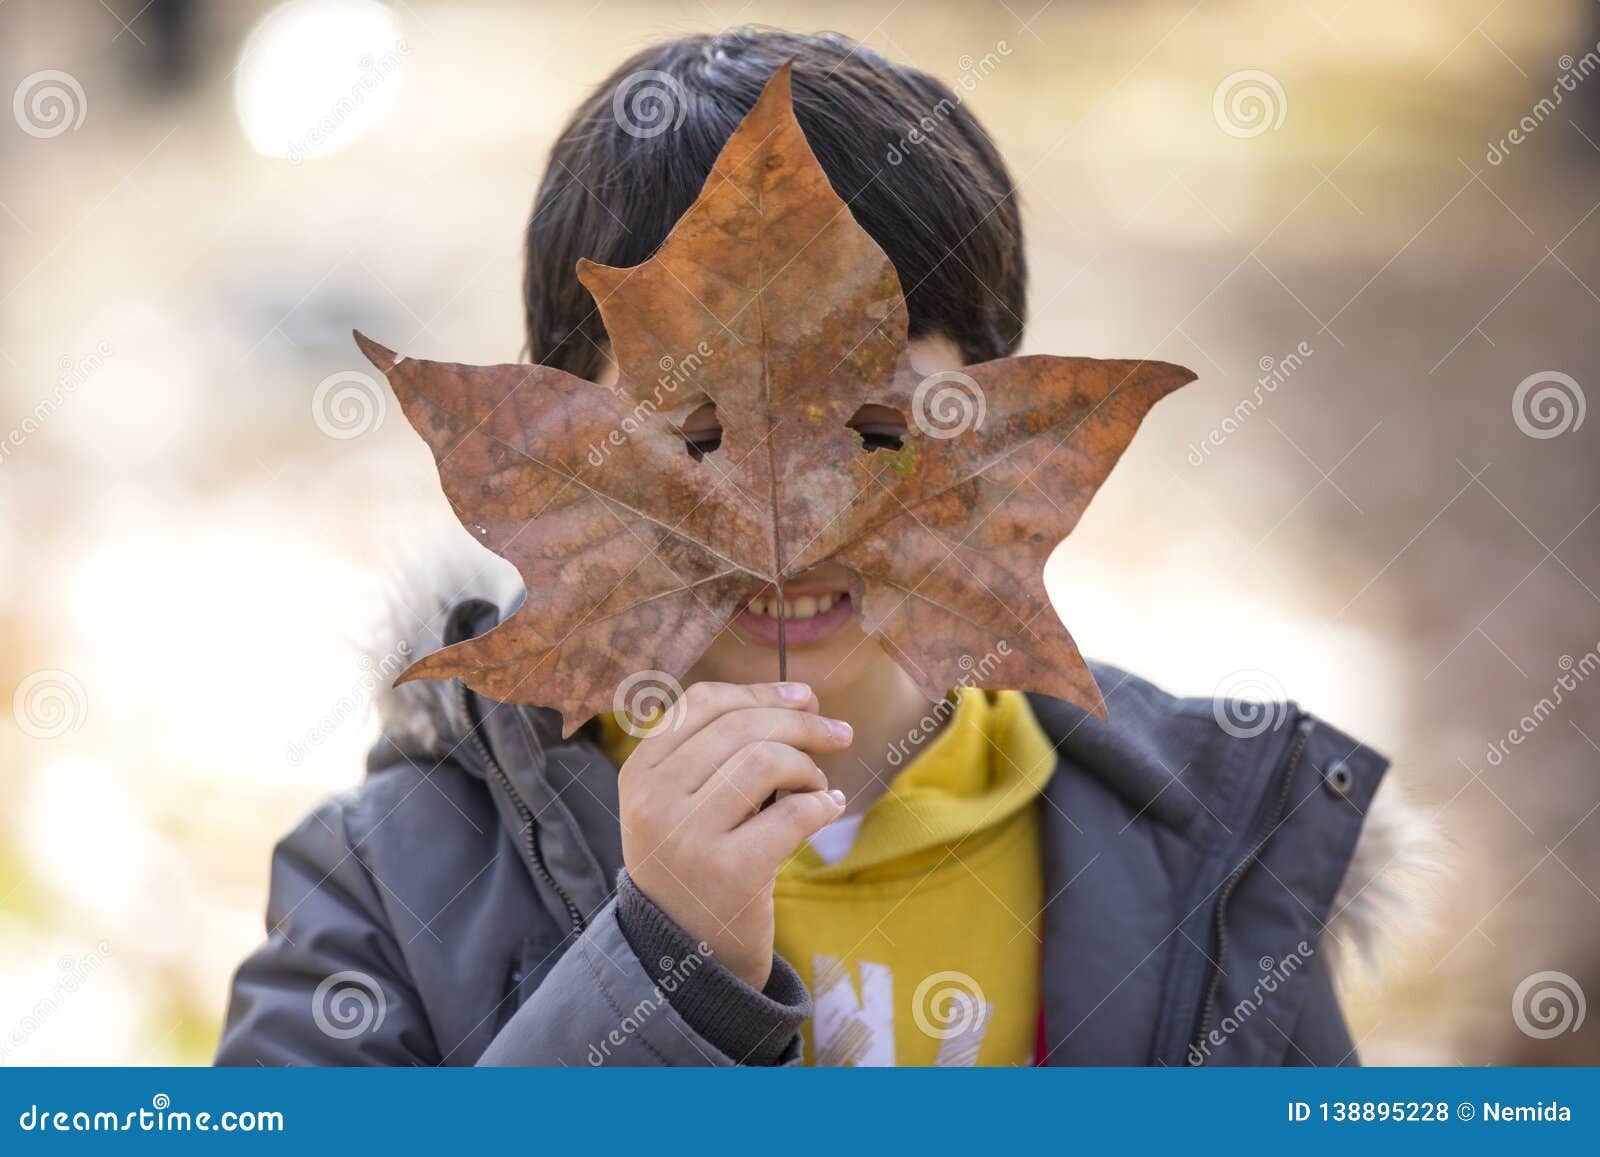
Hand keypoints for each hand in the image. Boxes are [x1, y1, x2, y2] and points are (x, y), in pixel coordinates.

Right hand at [619, 681, 851, 990]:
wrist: (685, 958)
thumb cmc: (696, 865)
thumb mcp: (679, 805)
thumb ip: (716, 752)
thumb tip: (799, 697)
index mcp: (638, 773)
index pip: (702, 703)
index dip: (760, 691)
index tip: (804, 696)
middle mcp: (653, 801)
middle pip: (741, 726)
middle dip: (801, 722)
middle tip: (839, 733)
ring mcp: (687, 837)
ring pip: (764, 760)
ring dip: (807, 766)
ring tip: (817, 785)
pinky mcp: (729, 873)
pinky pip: (793, 815)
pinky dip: (823, 804)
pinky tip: (830, 806)